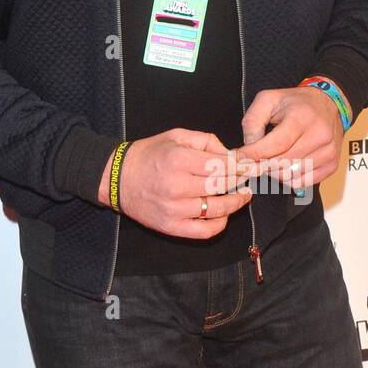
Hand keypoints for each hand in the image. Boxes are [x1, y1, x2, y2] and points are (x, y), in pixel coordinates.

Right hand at [98, 129, 252, 238]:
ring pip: (218, 209)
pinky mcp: (170, 226)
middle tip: (249, 179)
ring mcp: (174, 209)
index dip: (241, 167)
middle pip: (222, 186)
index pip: (222, 165)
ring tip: (242, 195)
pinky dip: (220, 224)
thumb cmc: (148, 154)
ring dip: (235, 202)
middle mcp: (177, 185)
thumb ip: (206, 141)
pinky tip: (224, 214)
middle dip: (240, 181)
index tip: (251, 167)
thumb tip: (232, 155)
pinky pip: (205, 230)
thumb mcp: (175, 136)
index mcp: (178, 159)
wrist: (116, 178)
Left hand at [237, 87, 346, 191]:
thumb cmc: (295, 102)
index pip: (276, 144)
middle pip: (283, 162)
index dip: (254, 154)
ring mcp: (328, 152)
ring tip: (270, 159)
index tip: (238, 159)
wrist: (328, 103)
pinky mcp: (332, 164)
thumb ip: (253, 122)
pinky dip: (289, 178)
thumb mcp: (267, 100)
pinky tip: (285, 165)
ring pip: (292, 175)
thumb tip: (248, 149)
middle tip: (252, 160)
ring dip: (275, 172)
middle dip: (262, 164)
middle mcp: (319, 135)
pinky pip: (304, 182)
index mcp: (302, 117)